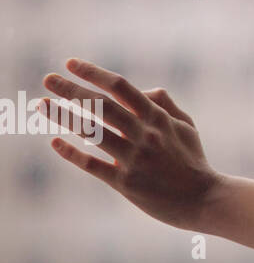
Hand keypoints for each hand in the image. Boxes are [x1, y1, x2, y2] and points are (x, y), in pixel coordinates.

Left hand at [40, 58, 221, 229]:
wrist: (203, 199)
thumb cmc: (193, 160)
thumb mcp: (186, 125)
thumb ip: (164, 104)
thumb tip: (142, 90)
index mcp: (158, 117)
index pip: (120, 87)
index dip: (93, 73)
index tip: (71, 64)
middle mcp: (145, 134)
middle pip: (101, 105)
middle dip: (71, 89)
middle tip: (48, 79)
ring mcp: (135, 158)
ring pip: (92, 131)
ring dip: (64, 116)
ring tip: (42, 105)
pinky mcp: (126, 183)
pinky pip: (92, 164)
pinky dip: (71, 153)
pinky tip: (54, 142)